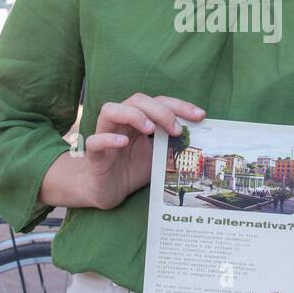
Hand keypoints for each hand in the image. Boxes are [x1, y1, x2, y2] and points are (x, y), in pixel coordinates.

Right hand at [82, 93, 204, 209]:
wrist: (107, 192)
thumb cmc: (132, 170)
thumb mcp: (158, 156)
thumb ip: (171, 145)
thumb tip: (196, 140)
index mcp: (138, 119)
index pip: (158, 102)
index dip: (179, 106)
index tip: (200, 116)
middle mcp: (121, 122)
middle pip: (137, 100)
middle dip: (160, 111)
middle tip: (176, 130)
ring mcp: (104, 135)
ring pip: (111, 110)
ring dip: (133, 115)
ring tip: (150, 129)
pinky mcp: (93, 155)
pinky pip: (94, 141)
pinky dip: (108, 138)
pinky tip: (123, 141)